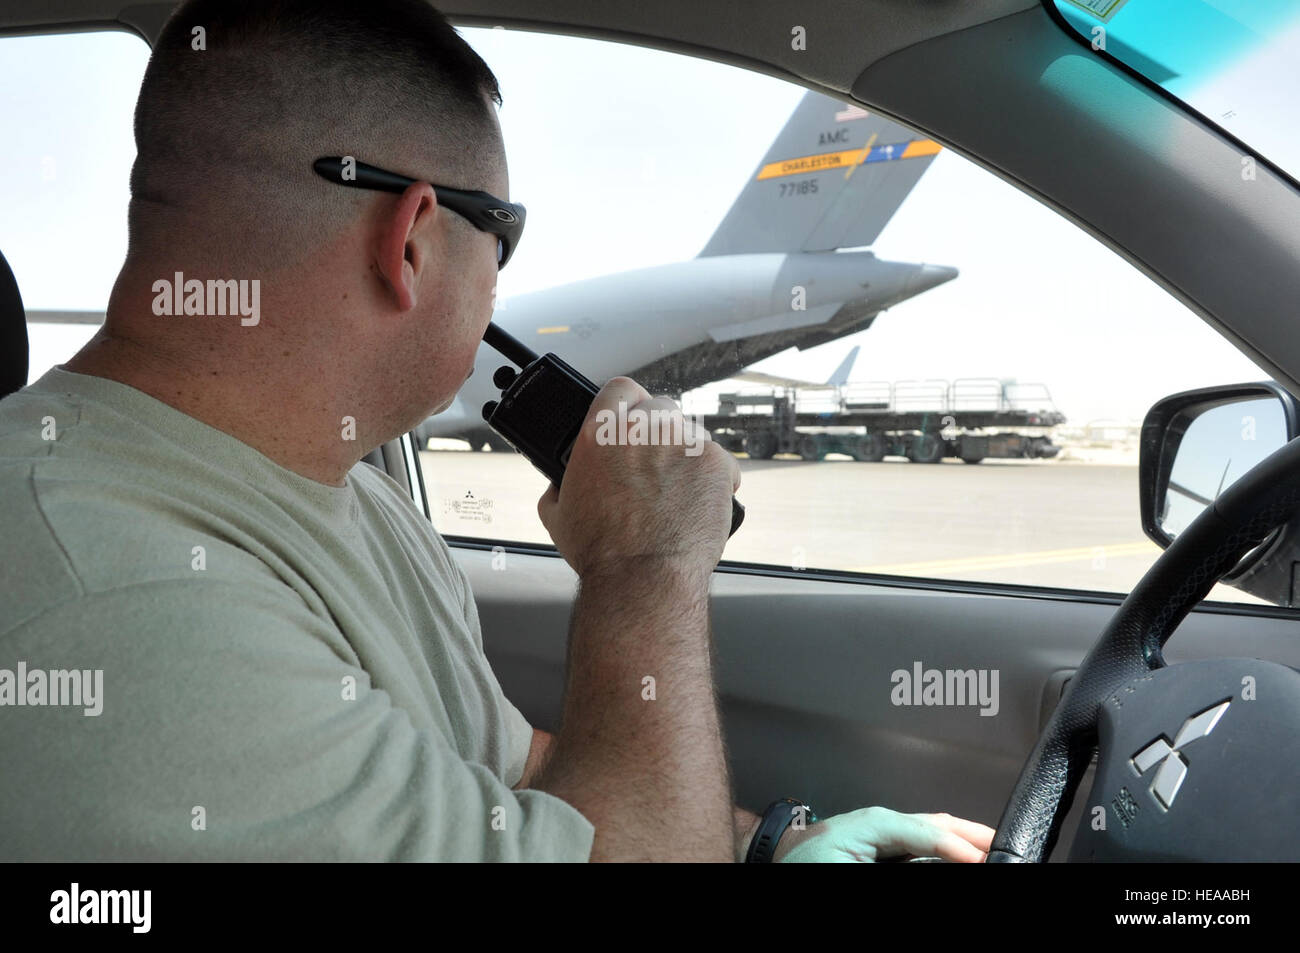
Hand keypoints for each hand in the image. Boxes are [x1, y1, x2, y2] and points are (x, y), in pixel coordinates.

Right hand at [537, 377, 739, 580]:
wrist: (643, 579)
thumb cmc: (603, 553)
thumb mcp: (557, 516)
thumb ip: (559, 487)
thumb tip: (559, 485)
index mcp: (601, 434)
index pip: (620, 389)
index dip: (629, 404)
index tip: (634, 418)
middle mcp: (642, 429)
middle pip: (660, 408)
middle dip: (659, 432)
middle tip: (657, 465)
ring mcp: (682, 442)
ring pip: (690, 433)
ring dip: (686, 455)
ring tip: (678, 492)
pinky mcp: (715, 461)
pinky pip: (721, 460)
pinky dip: (715, 479)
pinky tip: (700, 502)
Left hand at [775, 807, 994, 862]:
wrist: (774, 861)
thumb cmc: (802, 865)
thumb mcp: (849, 866)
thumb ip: (899, 861)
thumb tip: (932, 855)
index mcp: (871, 823)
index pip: (926, 832)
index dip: (957, 845)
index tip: (982, 858)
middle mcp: (879, 821)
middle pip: (936, 824)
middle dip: (972, 835)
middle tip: (1004, 847)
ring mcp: (879, 831)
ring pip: (931, 831)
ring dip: (962, 839)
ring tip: (991, 849)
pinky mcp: (877, 842)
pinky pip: (917, 840)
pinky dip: (942, 844)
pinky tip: (958, 853)